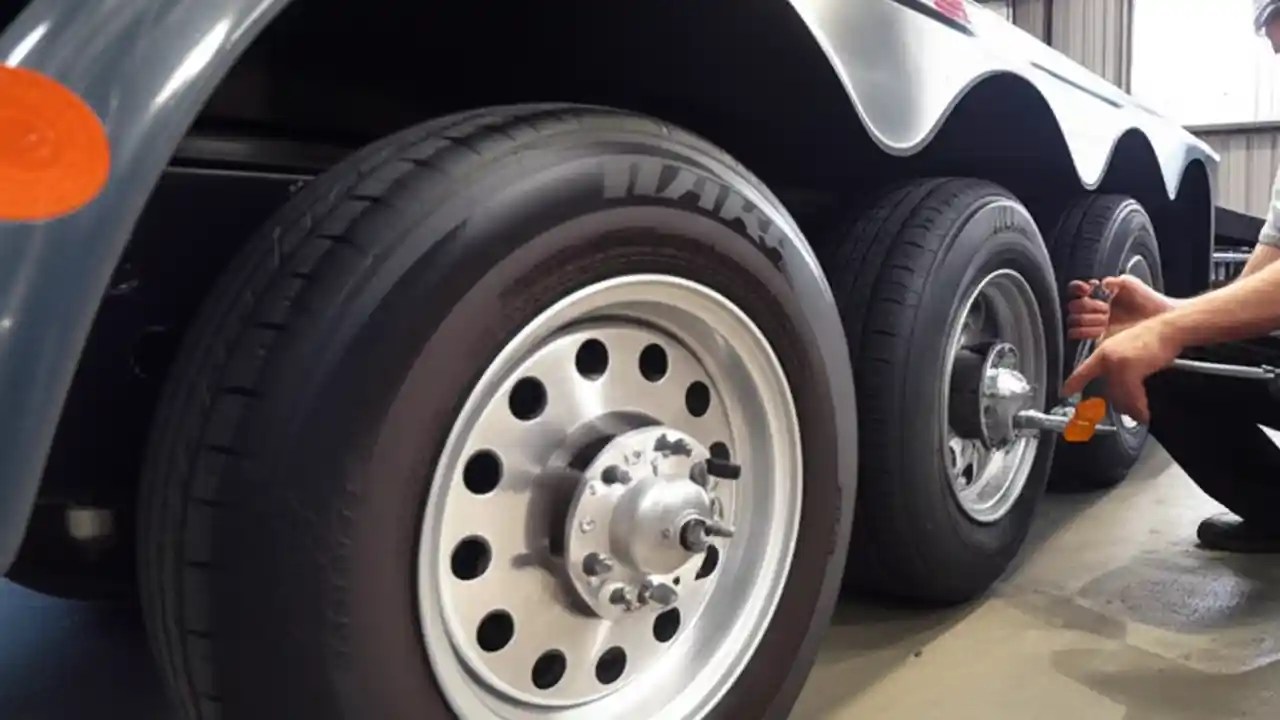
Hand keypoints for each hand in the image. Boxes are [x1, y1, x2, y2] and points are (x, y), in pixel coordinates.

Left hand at [1061, 318, 1182, 423]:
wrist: (1168, 330)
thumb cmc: (1152, 339)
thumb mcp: (1126, 348)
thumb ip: (1116, 364)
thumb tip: (1117, 385)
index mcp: (1102, 352)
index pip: (1082, 371)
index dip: (1072, 384)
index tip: (1064, 393)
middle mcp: (1106, 358)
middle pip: (1105, 390)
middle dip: (1117, 404)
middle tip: (1126, 413)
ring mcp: (1116, 364)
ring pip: (1118, 395)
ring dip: (1129, 408)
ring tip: (1138, 414)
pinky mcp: (1130, 370)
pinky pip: (1131, 396)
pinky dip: (1139, 407)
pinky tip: (1143, 413)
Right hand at [1066, 275, 1174, 340]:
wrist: (1160, 319)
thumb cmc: (1148, 300)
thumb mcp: (1131, 284)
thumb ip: (1115, 281)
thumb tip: (1101, 282)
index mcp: (1099, 294)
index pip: (1076, 290)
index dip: (1077, 289)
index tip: (1086, 290)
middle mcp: (1093, 308)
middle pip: (1073, 306)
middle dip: (1087, 307)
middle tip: (1104, 309)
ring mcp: (1094, 323)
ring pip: (1074, 321)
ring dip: (1087, 320)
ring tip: (1104, 320)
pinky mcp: (1097, 338)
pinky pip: (1078, 335)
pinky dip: (1085, 332)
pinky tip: (1100, 330)